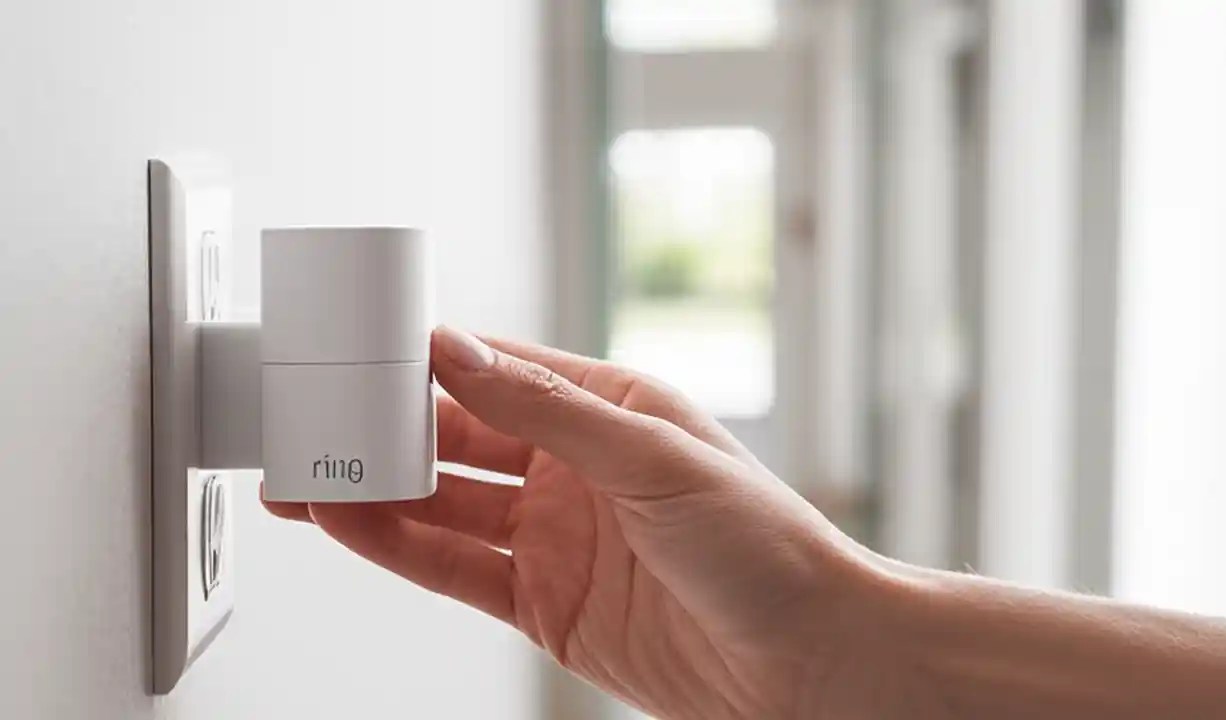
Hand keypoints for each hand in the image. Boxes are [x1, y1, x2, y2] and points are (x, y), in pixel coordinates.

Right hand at [264, 327, 896, 718]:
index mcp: (608, 411)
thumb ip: (546, 407)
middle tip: (312, 421)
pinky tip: (350, 526)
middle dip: (385, 431)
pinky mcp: (543, 604)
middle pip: (458, 439)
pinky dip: (398, 549)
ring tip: (304, 478)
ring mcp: (555, 538)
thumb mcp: (654, 457)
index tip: (359, 353)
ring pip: (445, 507)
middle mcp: (575, 470)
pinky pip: (455, 569)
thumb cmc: (766, 546)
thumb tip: (458, 350)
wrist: (808, 664)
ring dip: (375, 493)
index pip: (498, 371)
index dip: (428, 361)